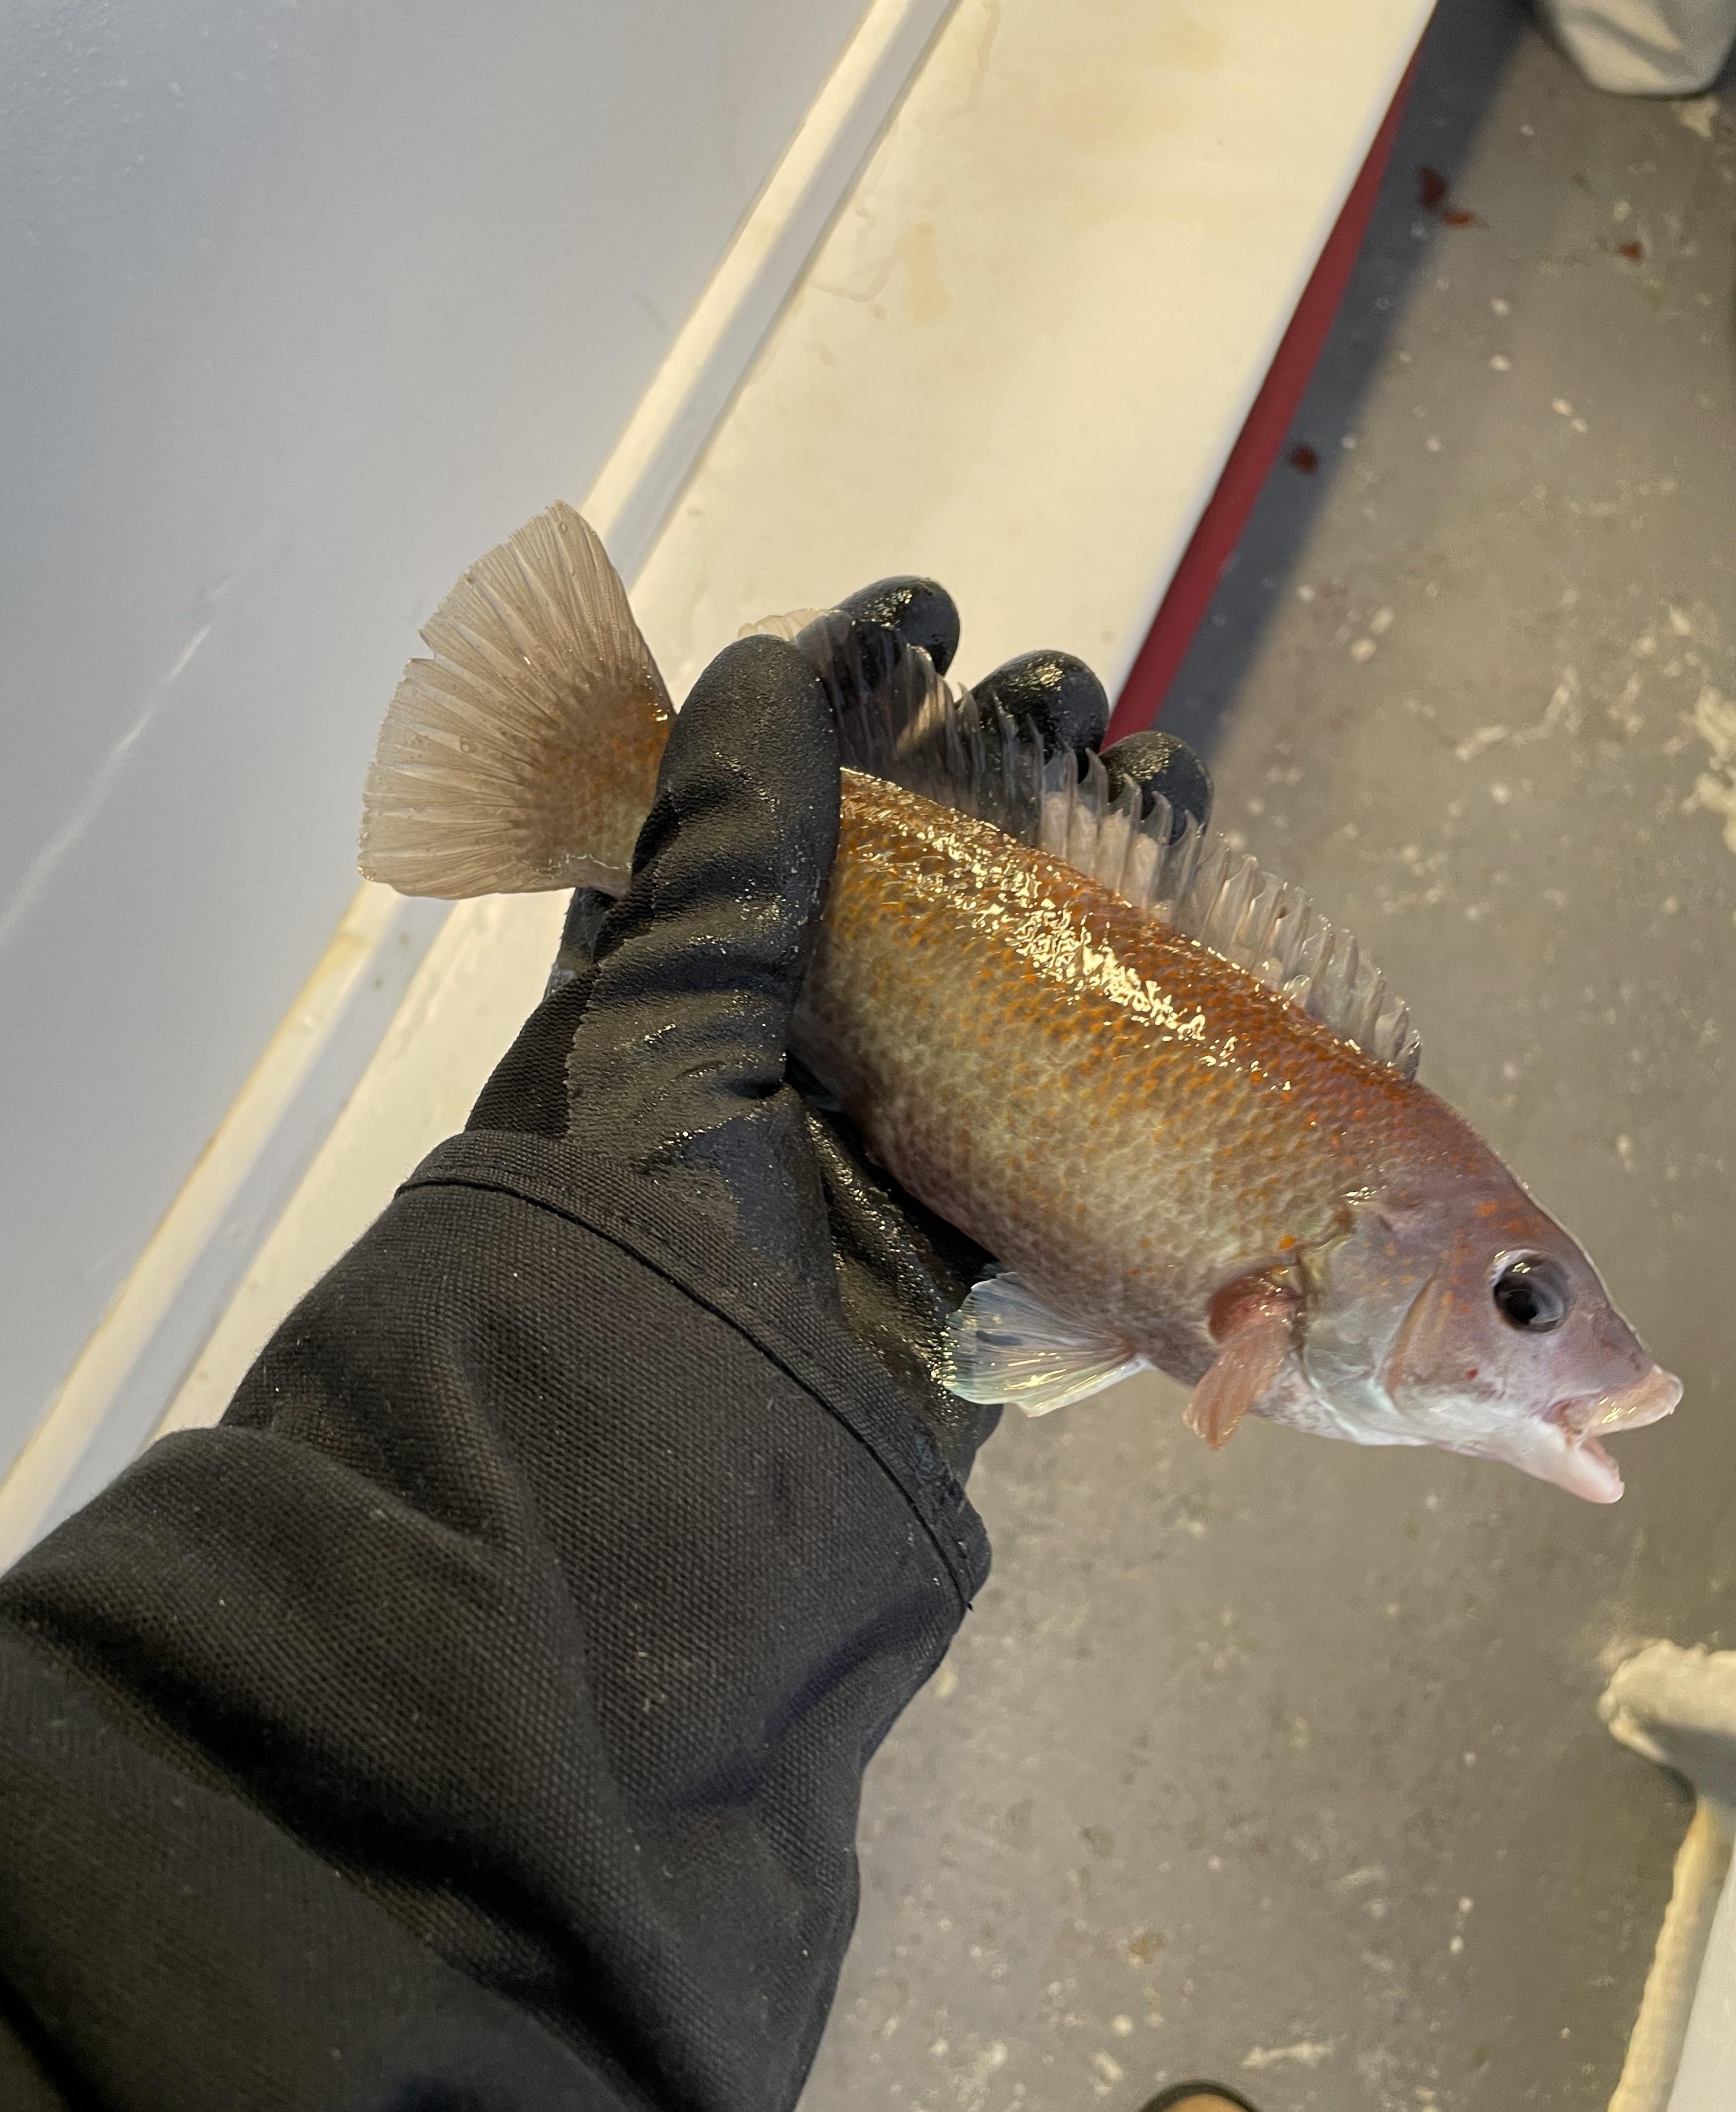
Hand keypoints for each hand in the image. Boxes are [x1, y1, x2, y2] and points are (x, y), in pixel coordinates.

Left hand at [484, 578, 1209, 1481]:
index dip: (850, 696)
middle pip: (910, 860)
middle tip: (1063, 700)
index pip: (772, 797)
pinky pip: (1073, 1079)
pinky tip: (1195, 912)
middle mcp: (797, 1037)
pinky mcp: (986, 1202)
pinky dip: (1136, 994)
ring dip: (1081, 851)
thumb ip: (719, 869)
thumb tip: (766, 677)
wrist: (700, 1480)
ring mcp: (900, 1116)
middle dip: (993, 762)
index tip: (925, 624)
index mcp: (689, 981)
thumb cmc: (651, 1245)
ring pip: (1002, 954)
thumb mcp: (663, 1037)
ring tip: (1151, 769)